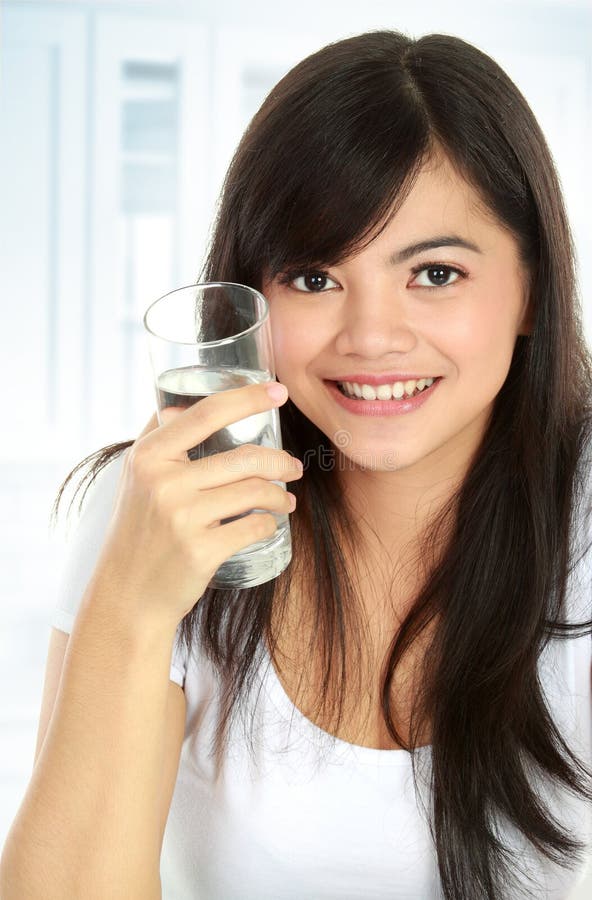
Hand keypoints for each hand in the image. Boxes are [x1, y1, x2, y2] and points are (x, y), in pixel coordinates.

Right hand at [88, 382, 302, 629]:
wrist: (127, 594)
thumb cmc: (138, 530)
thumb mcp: (134, 477)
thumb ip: (157, 438)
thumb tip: (183, 401)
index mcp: (148, 456)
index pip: (206, 414)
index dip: (248, 398)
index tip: (279, 391)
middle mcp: (163, 483)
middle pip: (245, 458)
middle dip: (281, 461)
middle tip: (293, 467)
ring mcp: (182, 518)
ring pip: (256, 491)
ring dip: (280, 496)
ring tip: (285, 501)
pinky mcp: (201, 550)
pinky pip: (255, 526)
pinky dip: (269, 524)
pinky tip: (268, 524)